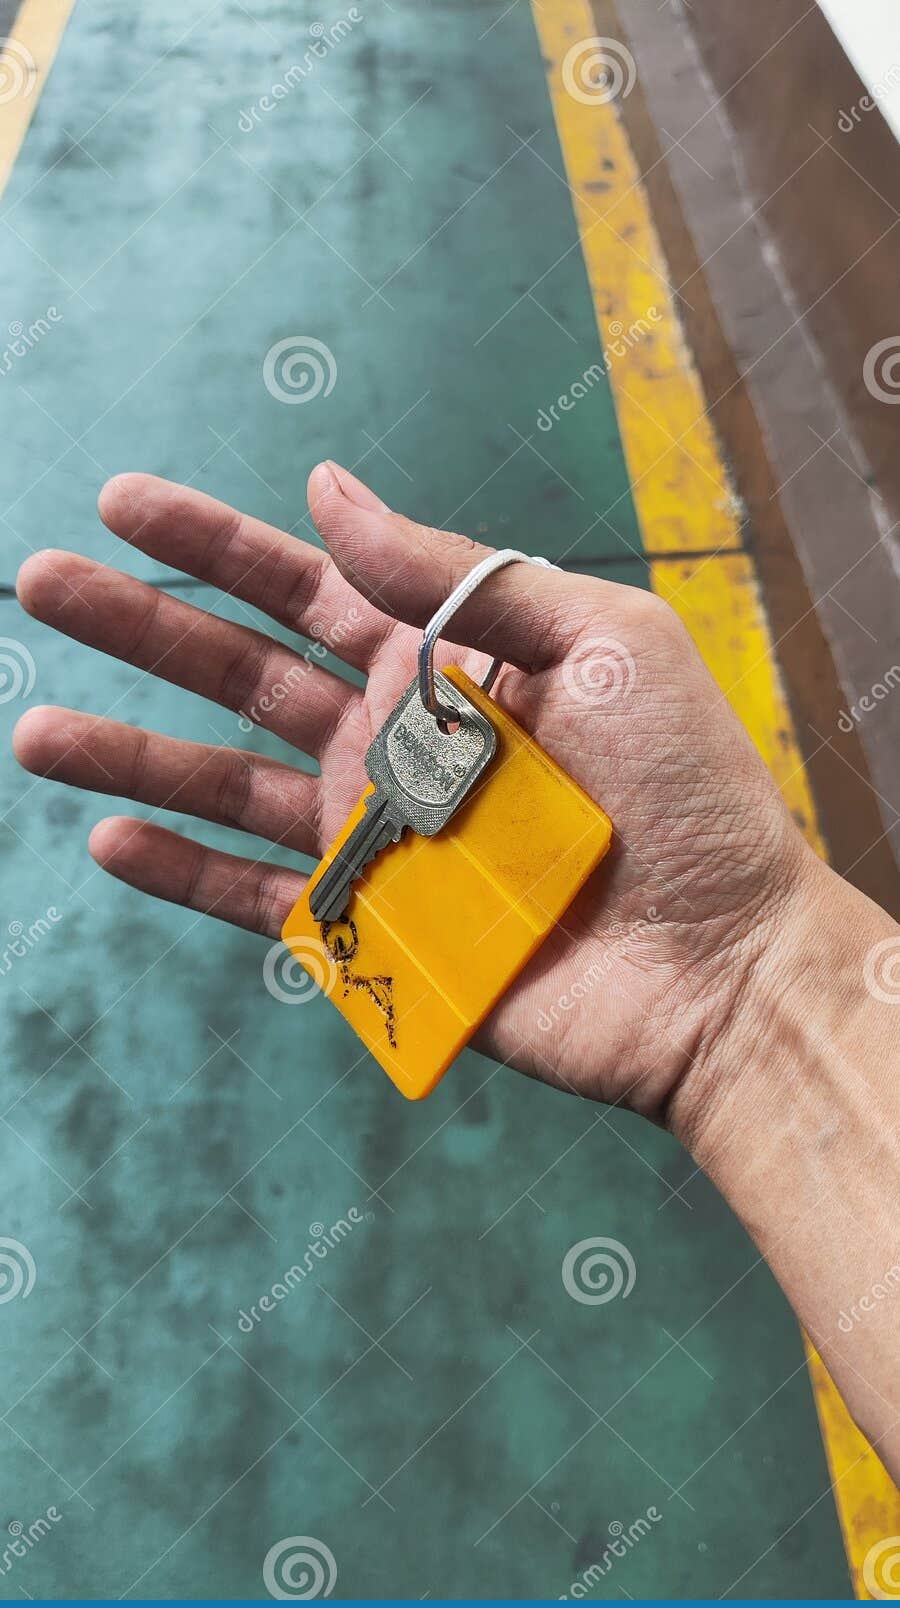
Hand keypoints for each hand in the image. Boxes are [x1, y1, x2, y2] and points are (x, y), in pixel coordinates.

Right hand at [14, 464, 818, 1136]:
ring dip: (131, 756)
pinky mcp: (375, 933)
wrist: (721, 961)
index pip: (312, 589)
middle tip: (40, 583)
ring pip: (229, 786)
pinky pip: (258, 899)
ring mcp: (379, 841)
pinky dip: (185, 873)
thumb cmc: (685, 791)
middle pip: (243, 675)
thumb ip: (463, 573)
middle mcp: (398, 746)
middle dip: (143, 628)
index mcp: (449, 667)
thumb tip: (332, 493)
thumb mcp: (601, 641)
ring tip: (36, 730)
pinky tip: (111, 839)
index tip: (124, 504)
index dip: (218, 546)